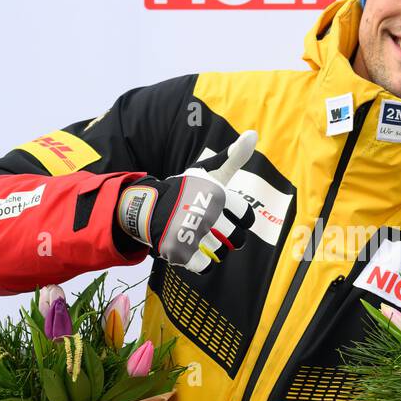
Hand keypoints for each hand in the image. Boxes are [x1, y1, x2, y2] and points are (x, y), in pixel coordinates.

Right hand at [116, 130, 257, 272]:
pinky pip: (205, 266)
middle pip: (238, 239)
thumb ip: (233, 158)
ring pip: (222, 252)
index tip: (229, 214)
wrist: (148, 206)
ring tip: (204, 238)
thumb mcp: (210, 171)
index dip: (241, 218)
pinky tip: (196, 252)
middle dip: (232, 237)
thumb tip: (253, 134)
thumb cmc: (186, 190)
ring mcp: (193, 233)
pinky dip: (203, 263)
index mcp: (216, 194)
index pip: (247, 216)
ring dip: (216, 249)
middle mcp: (206, 212)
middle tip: (217, 230)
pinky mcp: (180, 250)